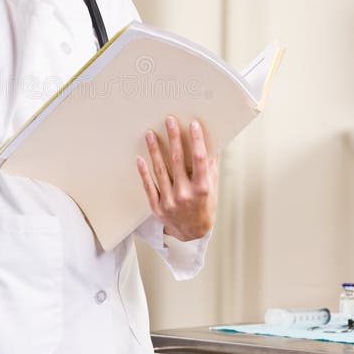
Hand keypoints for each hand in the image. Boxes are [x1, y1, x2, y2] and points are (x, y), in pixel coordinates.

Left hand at [136, 116, 218, 241]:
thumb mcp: (212, 187)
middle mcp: (186, 194)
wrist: (192, 233)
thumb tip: (213, 142)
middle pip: (177, 161)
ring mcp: (170, 201)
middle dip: (173, 138)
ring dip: (154, 150)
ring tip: (150, 133)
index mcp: (202, 188)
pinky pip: (148, 186)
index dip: (196, 140)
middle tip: (169, 120)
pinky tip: (140, 158)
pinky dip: (143, 172)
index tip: (193, 124)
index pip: (199, 159)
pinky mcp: (157, 207)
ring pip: (160, 171)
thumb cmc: (205, 205)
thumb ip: (211, 165)